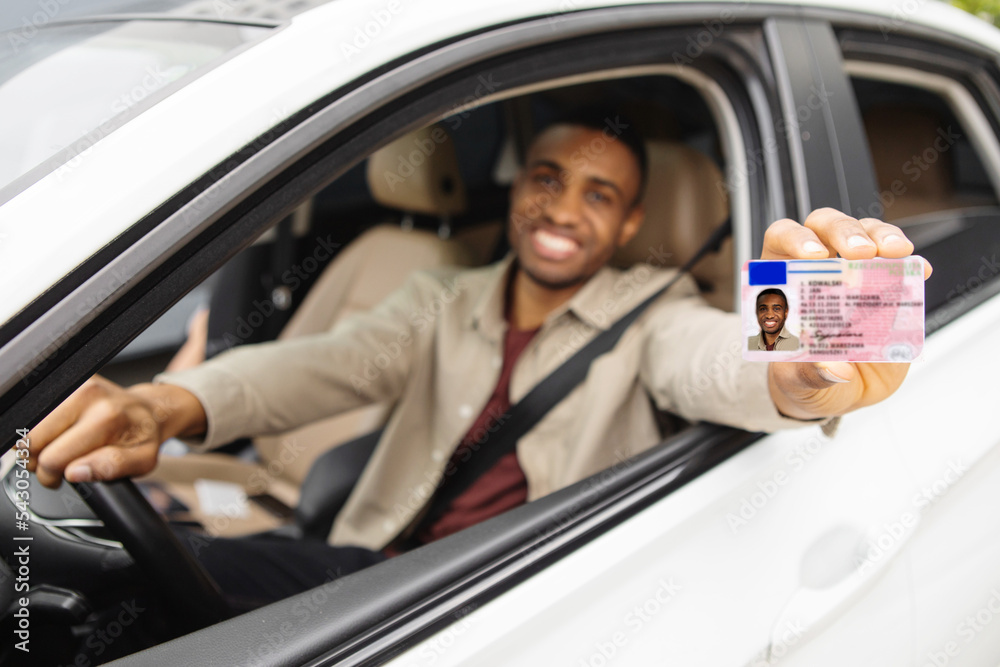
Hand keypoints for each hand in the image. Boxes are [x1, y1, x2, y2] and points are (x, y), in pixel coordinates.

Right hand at [26, 376, 204, 487]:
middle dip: (40, 461)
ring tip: (59, 449)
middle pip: (33, 441)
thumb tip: (75, 472)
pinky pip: (35, 412)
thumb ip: (111, 467)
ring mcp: (75, 385)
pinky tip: (58, 434)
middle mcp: (88, 396)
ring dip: (37, 444)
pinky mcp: (67, 382)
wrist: (150, 409)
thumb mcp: (142, 460)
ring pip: (28, 426)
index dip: (52, 476)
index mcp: (106, 418)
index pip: (53, 458)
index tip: (63, 477)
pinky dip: (40, 428)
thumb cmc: (144, 436)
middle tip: (59, 465)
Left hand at [763, 208, 932, 419]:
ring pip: (865, 232)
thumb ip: (810, 373)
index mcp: (783, 281)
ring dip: (881, 235)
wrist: (837, 392)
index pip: (782, 239)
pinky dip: (911, 263)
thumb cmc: (806, 377)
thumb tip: (833, 369)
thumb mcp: (799, 382)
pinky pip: (899, 262)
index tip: (814, 255)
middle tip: (860, 252)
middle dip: (843, 231)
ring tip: (894, 252)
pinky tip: (919, 270)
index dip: (795, 238)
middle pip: (825, 226)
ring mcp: (854, 272)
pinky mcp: (887, 285)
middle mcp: (817, 268)